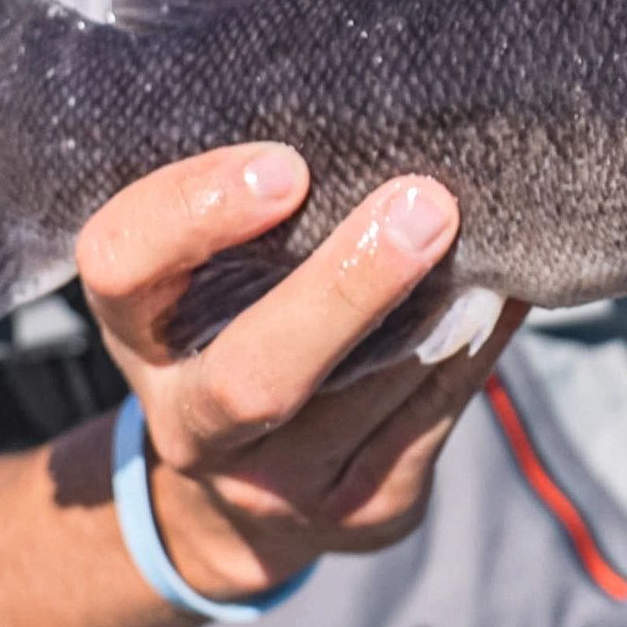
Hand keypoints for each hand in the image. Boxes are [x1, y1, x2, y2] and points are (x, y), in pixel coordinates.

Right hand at [76, 145, 523, 602]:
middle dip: (346, 287)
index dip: (197, 213)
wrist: (239, 507)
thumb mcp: (202, 276)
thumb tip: (367, 117)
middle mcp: (192, 423)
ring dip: (440, 303)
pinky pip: (434, 412)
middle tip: (424, 204)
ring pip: (373, 389)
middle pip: (255, 375)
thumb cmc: (231, 331)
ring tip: (485, 226)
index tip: (285, 168)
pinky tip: (503, 286)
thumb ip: (251, 212)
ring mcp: (279, 484)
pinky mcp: (365, 508)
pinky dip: (478, 340)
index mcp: (137, 331)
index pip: (124, 264)